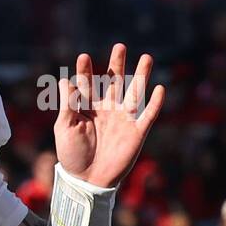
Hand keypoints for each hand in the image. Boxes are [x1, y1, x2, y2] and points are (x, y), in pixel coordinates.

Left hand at [56, 44, 164, 188]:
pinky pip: (149, 115)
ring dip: (141, 75)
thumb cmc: (71, 154)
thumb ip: (67, 105)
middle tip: (120, 45)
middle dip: (116, 64)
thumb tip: (65, 81)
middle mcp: (107, 109)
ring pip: (135, 92)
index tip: (83, 56)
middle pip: (114, 82)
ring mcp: (123, 119)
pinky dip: (155, 103)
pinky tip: (160, 89)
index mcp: (87, 108)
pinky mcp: (136, 132)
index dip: (85, 71)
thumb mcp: (64, 128)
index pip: (87, 84)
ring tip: (147, 57)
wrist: (86, 180)